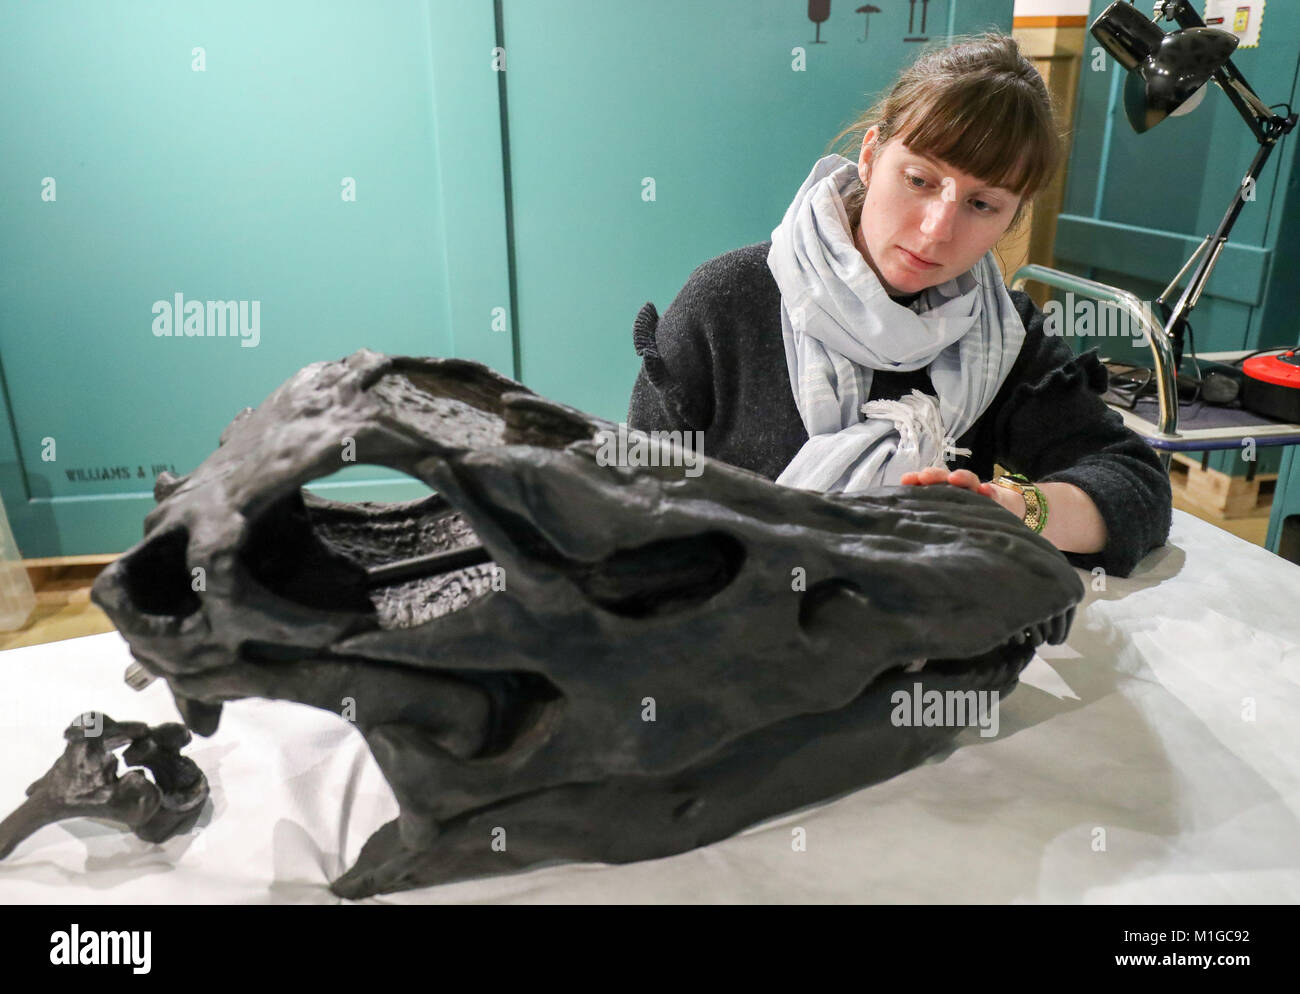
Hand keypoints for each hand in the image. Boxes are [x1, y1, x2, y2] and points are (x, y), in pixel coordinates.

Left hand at [899, 467, 1025, 517]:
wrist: (1001, 510)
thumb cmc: (963, 515)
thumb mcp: (944, 514)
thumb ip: (926, 511)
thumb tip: (900, 516)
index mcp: (942, 493)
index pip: (927, 483)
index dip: (916, 480)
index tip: (906, 480)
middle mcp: (958, 489)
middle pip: (944, 478)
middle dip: (934, 475)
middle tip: (925, 476)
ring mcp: (977, 493)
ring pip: (967, 480)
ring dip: (960, 477)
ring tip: (953, 478)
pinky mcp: (996, 500)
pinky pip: (993, 496)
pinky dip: (989, 492)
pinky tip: (985, 491)